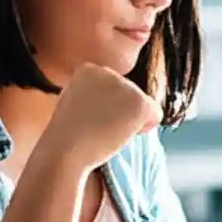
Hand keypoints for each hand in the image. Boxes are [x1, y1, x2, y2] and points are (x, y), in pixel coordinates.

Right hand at [45, 63, 161, 171]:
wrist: (65, 151)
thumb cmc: (68, 137)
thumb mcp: (76, 103)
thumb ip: (96, 95)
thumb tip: (117, 102)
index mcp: (88, 69)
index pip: (112, 89)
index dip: (104, 109)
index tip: (85, 119)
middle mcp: (107, 71)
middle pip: (128, 95)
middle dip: (118, 114)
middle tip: (95, 128)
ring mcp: (125, 85)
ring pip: (140, 106)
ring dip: (128, 122)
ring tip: (104, 131)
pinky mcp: (140, 101)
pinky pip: (155, 115)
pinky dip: (144, 128)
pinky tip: (121, 134)